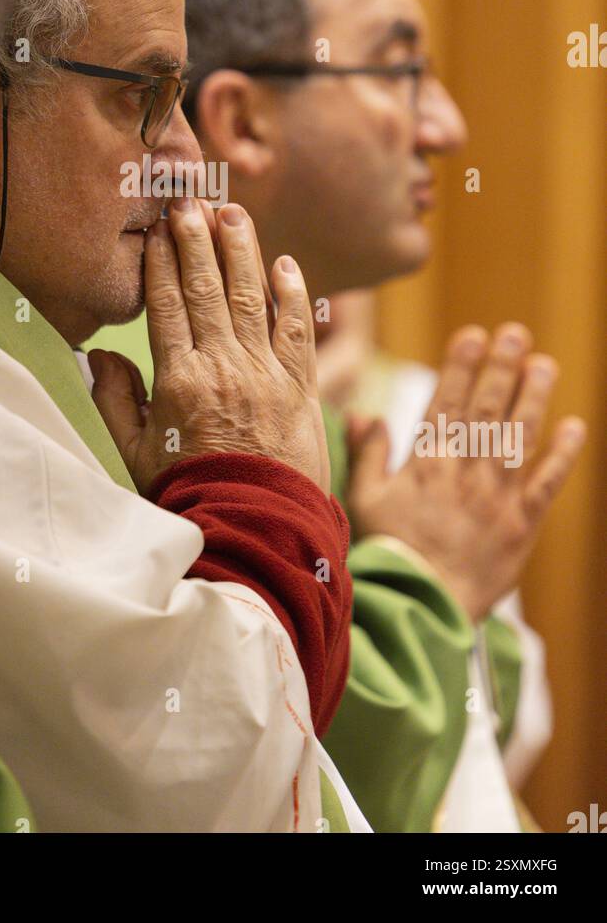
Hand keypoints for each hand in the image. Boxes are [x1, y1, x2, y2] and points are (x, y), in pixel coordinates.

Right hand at [89, 198, 330, 495]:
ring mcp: (266, 374)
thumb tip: (101, 355)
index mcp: (178, 380)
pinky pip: (298, 330)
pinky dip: (294, 295)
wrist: (254, 531)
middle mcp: (223, 366)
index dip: (160, 262)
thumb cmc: (189, 495)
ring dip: (242, 251)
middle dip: (196, 240)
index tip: (156, 228)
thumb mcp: (136, 454)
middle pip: (207, 289)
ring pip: (252, 298)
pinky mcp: (301, 388)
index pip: (167, 305)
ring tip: (232, 212)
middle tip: (189, 200)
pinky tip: (285, 263)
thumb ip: (116, 401)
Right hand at [347, 322, 585, 621]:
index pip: (446, 402)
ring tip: (544, 364)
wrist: (418, 606)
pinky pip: (546, 484)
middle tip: (515, 333)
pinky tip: (575, 427)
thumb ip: (369, 453)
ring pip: (518, 436)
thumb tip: (365, 414)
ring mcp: (495, 497)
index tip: (473, 335)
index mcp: (425, 463)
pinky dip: (562, 455)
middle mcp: (463, 472)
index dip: (460, 366)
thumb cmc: (386, 555)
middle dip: (500, 367)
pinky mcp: (521, 525)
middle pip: (486, 409)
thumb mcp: (364, 500)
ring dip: (534, 397)